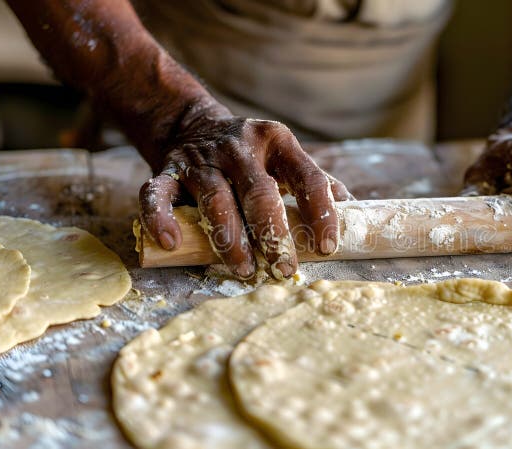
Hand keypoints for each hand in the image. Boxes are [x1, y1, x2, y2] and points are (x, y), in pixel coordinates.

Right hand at [139, 105, 350, 279]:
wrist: (190, 124)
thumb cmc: (251, 156)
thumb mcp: (285, 158)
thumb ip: (315, 182)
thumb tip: (355, 213)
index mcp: (278, 142)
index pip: (308, 176)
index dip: (320, 212)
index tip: (327, 247)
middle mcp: (241, 146)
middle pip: (260, 192)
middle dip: (273, 234)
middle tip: (284, 269)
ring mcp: (203, 158)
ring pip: (215, 199)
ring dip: (229, 238)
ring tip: (244, 269)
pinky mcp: (168, 169)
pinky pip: (157, 194)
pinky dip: (161, 218)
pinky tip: (172, 243)